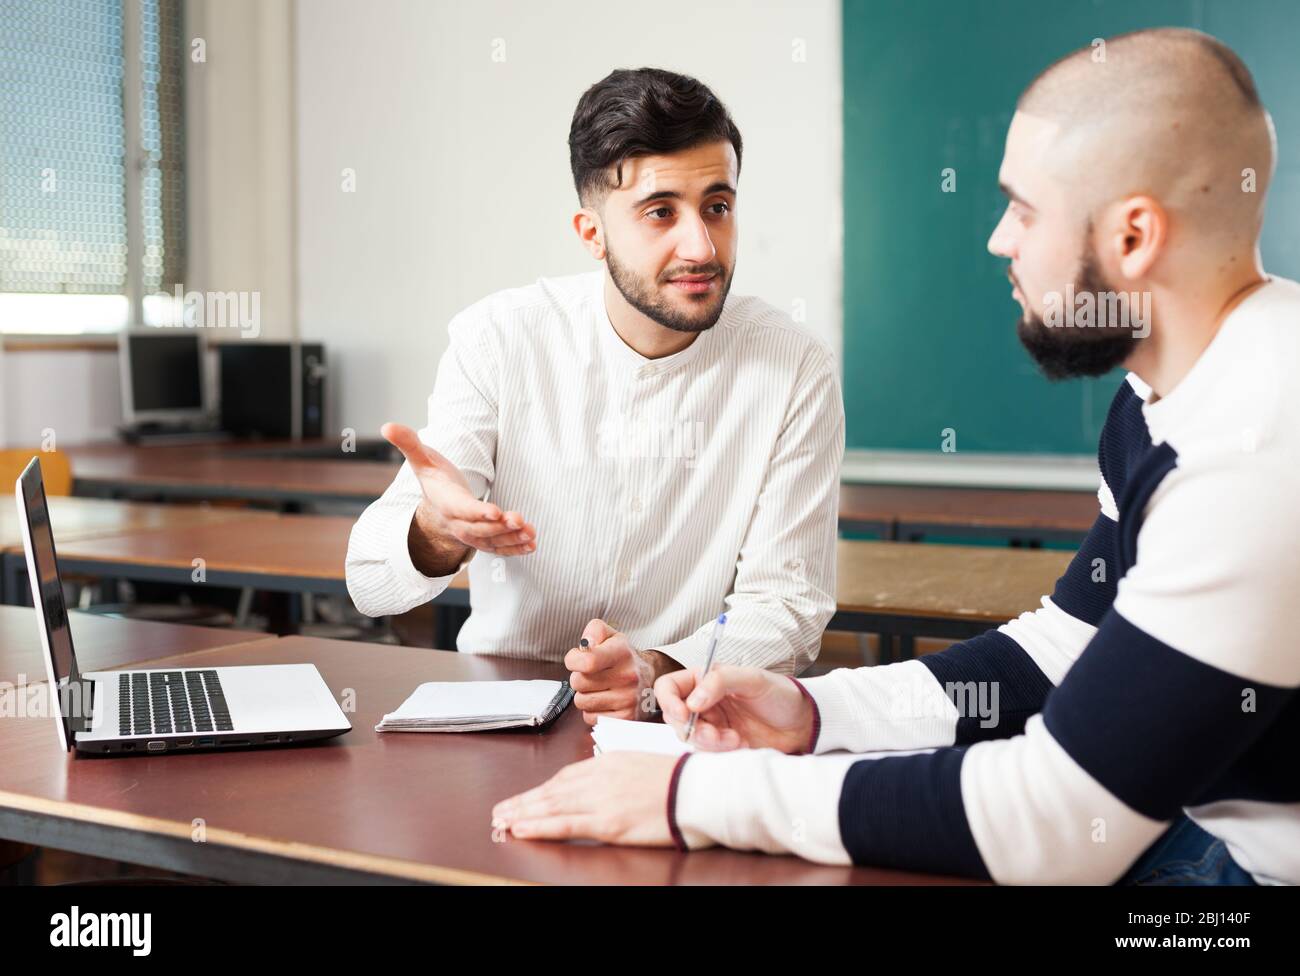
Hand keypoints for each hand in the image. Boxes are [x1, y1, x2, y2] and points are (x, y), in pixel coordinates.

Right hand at [382, 422, 536, 558]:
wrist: (437, 506)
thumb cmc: (435, 479)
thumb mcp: (422, 459)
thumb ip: (409, 443)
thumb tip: (387, 426)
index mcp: (446, 502)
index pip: (462, 509)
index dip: (477, 512)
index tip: (495, 512)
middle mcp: (458, 523)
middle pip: (480, 529)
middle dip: (500, 527)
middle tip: (519, 520)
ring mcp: (472, 534)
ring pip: (492, 541)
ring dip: (512, 539)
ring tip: (530, 533)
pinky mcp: (485, 539)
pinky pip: (500, 548)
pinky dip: (515, 548)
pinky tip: (531, 544)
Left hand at [492, 753, 680, 846]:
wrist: (702, 789)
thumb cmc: (682, 780)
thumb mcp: (645, 766)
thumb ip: (620, 774)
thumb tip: (607, 786)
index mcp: (610, 762)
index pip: (567, 776)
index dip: (543, 788)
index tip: (527, 796)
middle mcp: (600, 777)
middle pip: (553, 790)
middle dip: (524, 801)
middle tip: (500, 810)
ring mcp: (602, 799)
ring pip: (551, 806)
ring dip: (522, 813)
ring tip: (502, 820)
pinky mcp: (608, 822)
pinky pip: (565, 824)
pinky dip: (539, 826)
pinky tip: (521, 828)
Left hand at [564, 619, 674, 725]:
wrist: (649, 676)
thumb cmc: (623, 657)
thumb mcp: (612, 636)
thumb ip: (595, 631)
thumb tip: (585, 645)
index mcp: (622, 653)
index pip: (587, 661)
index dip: (573, 660)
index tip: (575, 659)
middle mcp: (628, 676)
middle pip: (578, 682)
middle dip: (579, 678)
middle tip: (592, 674)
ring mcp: (628, 699)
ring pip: (581, 702)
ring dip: (585, 695)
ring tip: (598, 687)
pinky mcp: (625, 717)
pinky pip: (590, 718)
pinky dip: (592, 710)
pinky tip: (604, 701)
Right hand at [655, 664, 814, 753]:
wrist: (802, 724)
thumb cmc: (780, 695)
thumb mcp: (754, 680)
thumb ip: (720, 682)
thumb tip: (692, 701)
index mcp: (704, 679)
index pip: (669, 687)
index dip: (669, 701)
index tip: (685, 714)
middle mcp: (702, 701)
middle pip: (674, 717)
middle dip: (692, 728)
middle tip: (715, 733)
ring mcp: (710, 724)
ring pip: (689, 737)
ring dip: (709, 742)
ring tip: (735, 739)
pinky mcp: (719, 744)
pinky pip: (705, 751)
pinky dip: (720, 751)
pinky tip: (740, 744)